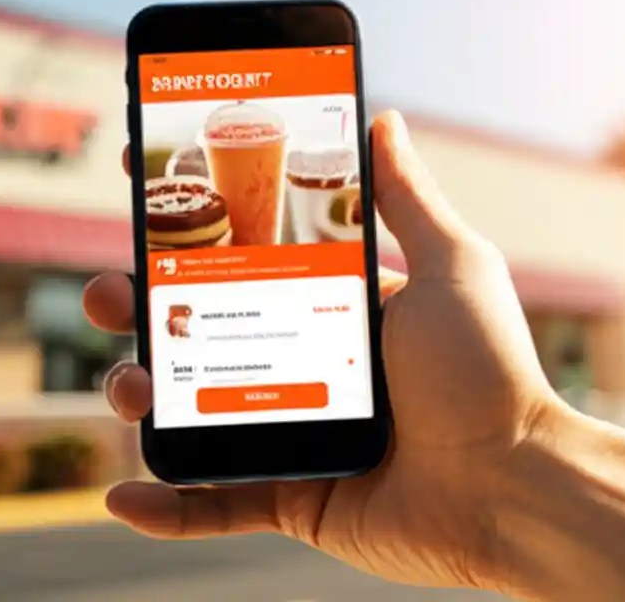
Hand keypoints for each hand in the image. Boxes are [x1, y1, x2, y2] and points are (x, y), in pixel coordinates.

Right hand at [82, 110, 562, 588]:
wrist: (516, 486)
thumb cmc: (490, 372)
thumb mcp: (452, 266)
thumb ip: (408, 199)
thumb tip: (386, 120)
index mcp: (332, 308)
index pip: (244, 260)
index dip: (188, 228)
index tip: (141, 185)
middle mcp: (304, 366)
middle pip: (199, 332)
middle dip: (139, 310)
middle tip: (107, 293)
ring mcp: (292, 431)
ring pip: (193, 412)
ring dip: (140, 397)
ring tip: (126, 384)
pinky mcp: (292, 495)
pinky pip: (214, 503)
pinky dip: (167, 504)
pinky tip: (124, 493)